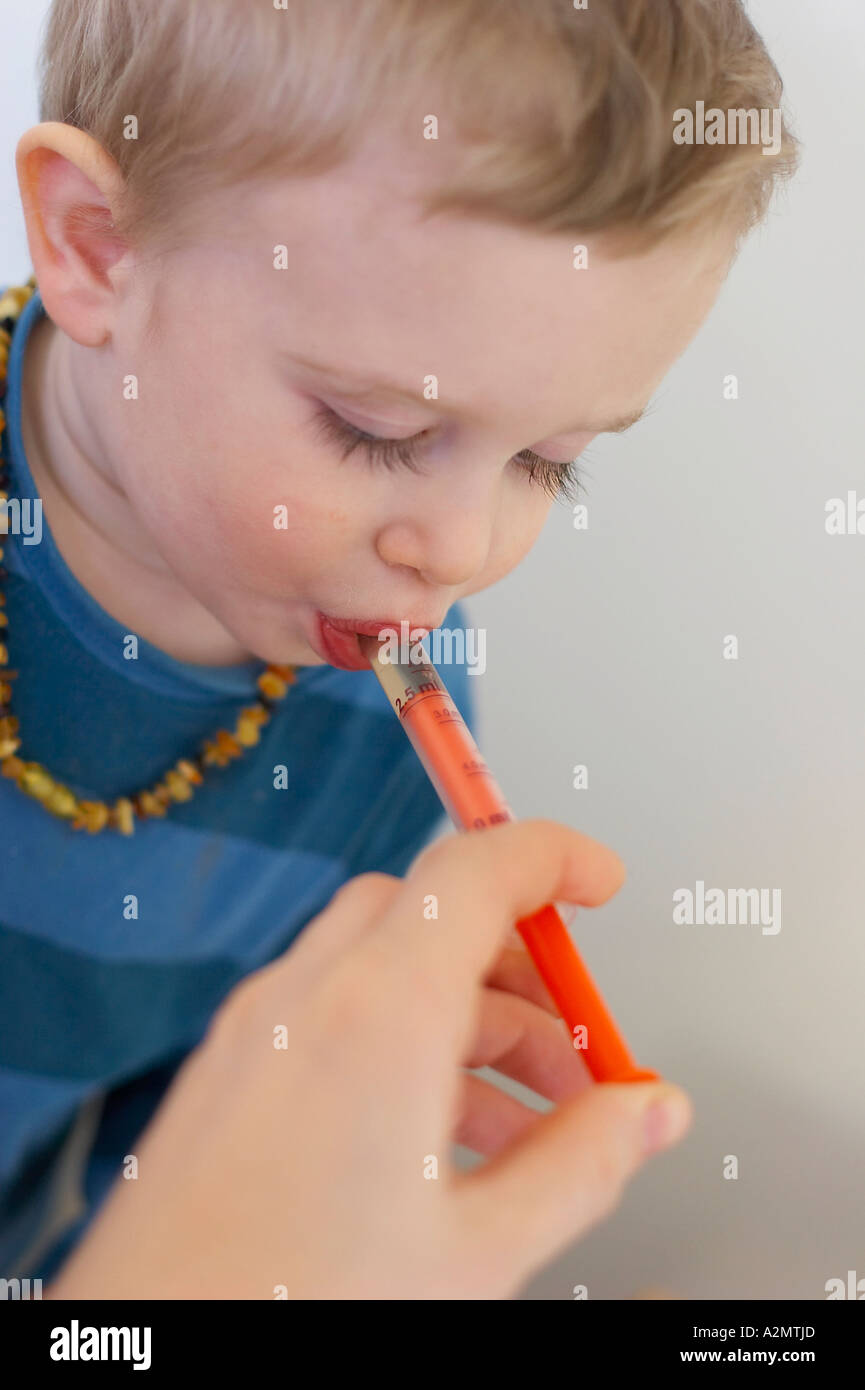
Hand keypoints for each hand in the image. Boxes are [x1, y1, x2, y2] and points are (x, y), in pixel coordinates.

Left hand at [47, 820, 691, 1299]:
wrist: (156, 1353)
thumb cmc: (290, 1310)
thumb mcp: (478, 1252)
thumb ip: (581, 1165)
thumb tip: (645, 1111)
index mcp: (379, 1014)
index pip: (479, 867)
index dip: (556, 858)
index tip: (600, 882)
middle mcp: (306, 998)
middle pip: (433, 911)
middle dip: (519, 960)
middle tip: (576, 1039)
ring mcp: (256, 1030)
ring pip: (381, 964)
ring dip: (466, 1011)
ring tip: (525, 1114)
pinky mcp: (227, 1072)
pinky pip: (331, 1013)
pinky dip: (402, 1039)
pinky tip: (439, 1138)